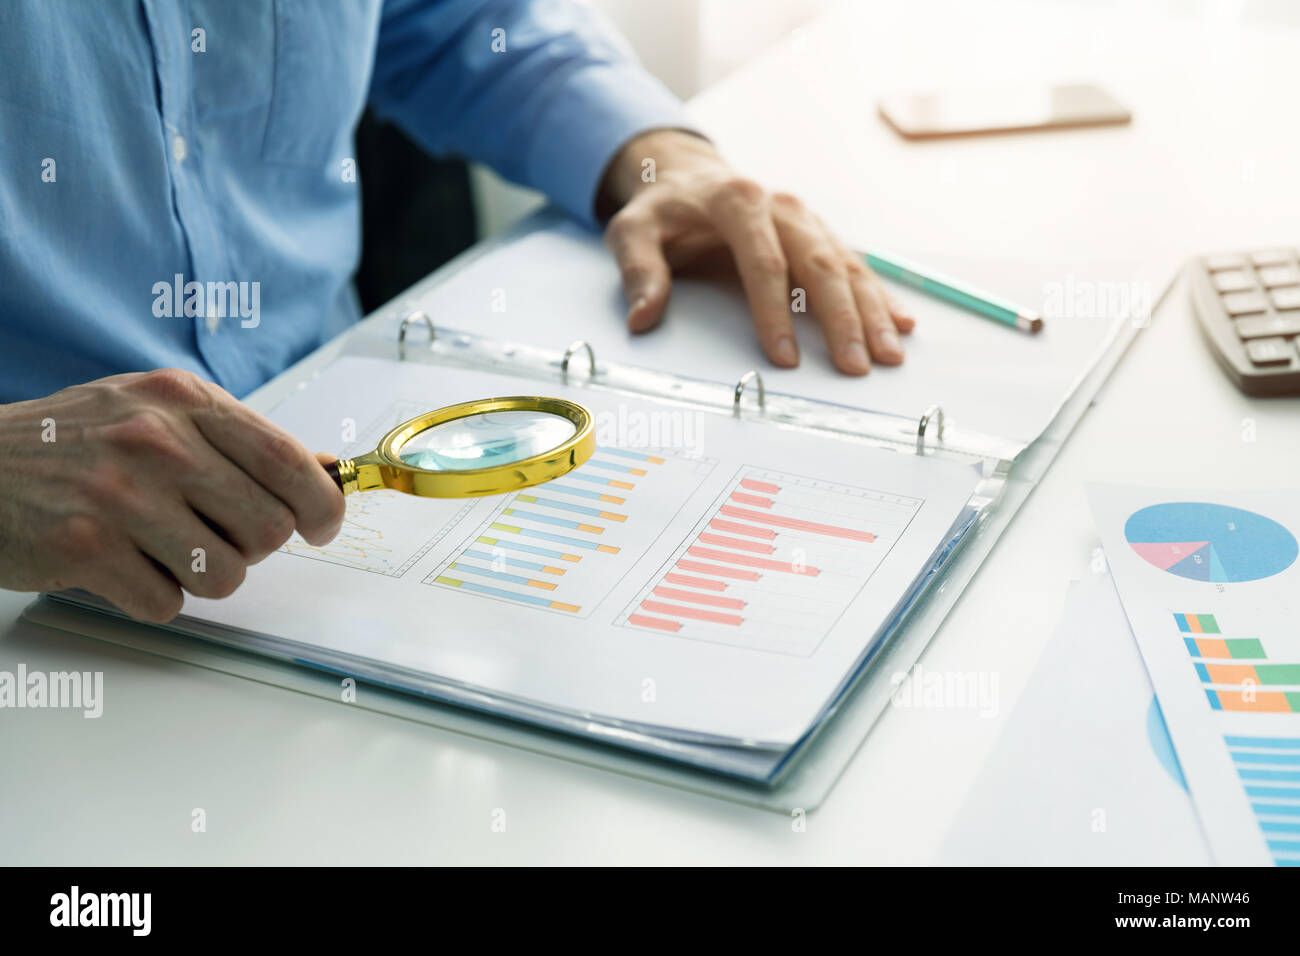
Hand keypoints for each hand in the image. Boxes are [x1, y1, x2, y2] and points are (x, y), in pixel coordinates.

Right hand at [0, 369, 344, 621]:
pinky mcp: (86, 548)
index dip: (321, 504)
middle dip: (253, 547)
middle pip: (268, 528)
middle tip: (214, 536)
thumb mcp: (158, 411)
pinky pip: (168, 604)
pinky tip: (121, 565)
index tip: (323, 526)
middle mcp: (156, 441)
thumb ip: (239, 439)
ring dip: (203, 576)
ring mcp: (120, 495)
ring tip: (160, 547)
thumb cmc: (76, 442)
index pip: (287, 460)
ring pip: (226, 575)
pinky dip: (153, 597)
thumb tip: (326, 473)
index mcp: (184, 400)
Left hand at [598, 129, 914, 374]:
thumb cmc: (661, 212)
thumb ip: (638, 271)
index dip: (774, 312)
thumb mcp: (632, 231)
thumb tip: (642, 318)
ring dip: (871, 313)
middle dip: (841, 319)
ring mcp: (806, 220)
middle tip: (855, 366)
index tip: (784, 359)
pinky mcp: (819, 234)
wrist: (689, 178)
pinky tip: (902, 322)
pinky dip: (879, 295)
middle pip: (819, 265)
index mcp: (737, 201)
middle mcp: (782, 206)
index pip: (763, 261)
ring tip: (888, 356)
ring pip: (847, 266)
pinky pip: (856, 264)